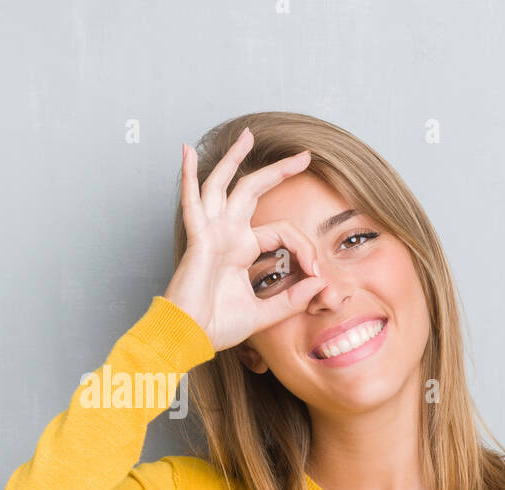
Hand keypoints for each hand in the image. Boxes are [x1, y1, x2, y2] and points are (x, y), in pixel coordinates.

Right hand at [164, 127, 329, 350]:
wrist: (188, 337)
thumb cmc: (216, 326)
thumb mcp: (264, 314)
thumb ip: (291, 299)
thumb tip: (320, 284)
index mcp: (241, 250)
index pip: (282, 233)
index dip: (305, 248)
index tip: (318, 273)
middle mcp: (226, 236)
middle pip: (252, 191)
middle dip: (278, 171)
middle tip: (303, 155)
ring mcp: (211, 234)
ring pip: (223, 185)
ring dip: (235, 159)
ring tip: (248, 136)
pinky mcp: (197, 239)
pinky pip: (192, 202)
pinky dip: (186, 177)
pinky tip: (185, 153)